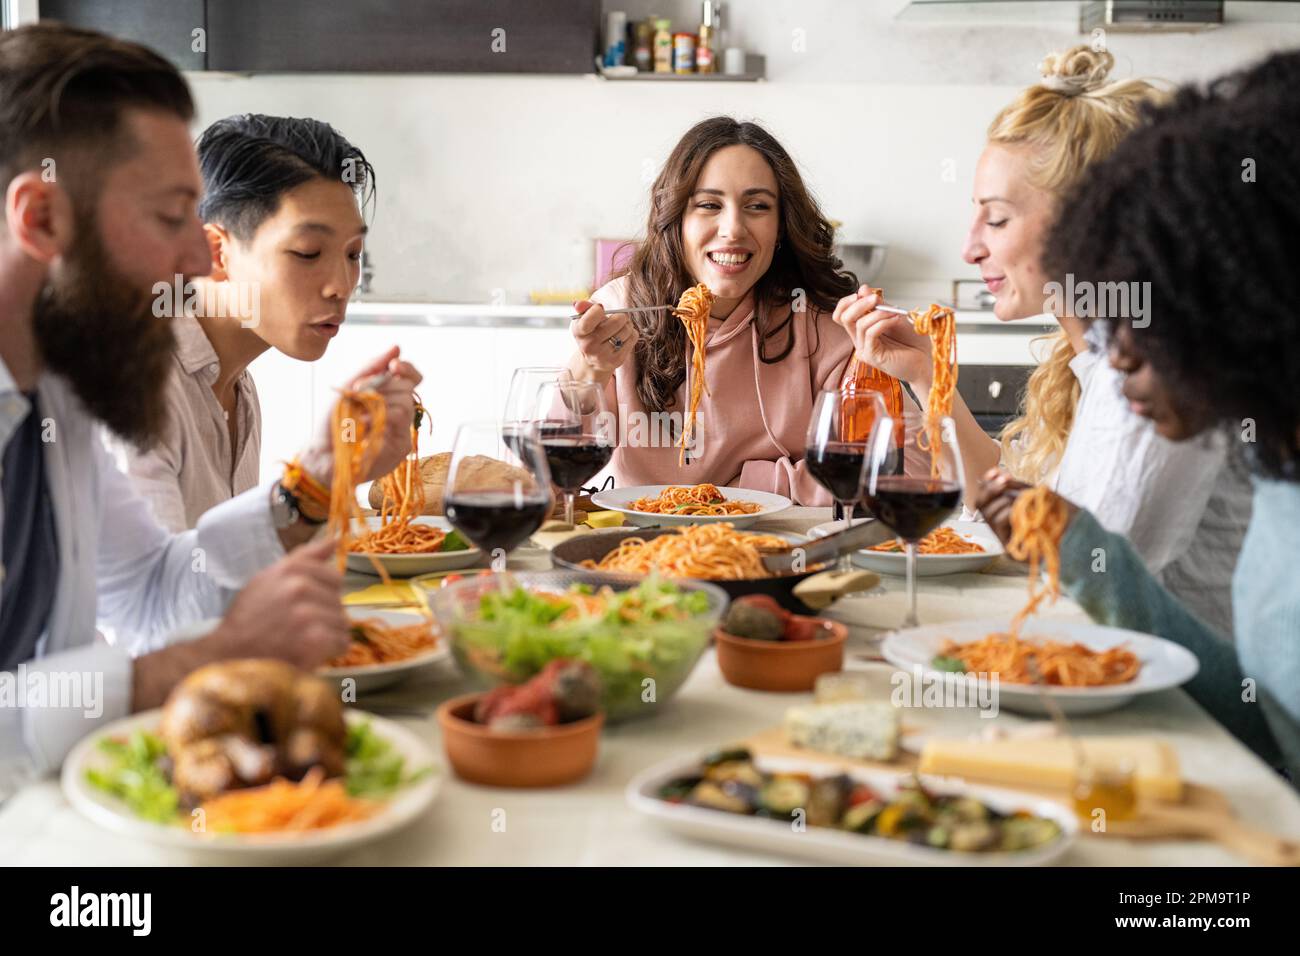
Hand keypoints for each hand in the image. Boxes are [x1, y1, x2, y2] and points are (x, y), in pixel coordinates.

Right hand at [203, 536, 349, 668]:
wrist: (228, 657)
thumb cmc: (247, 620)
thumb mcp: (267, 580)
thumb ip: (303, 559)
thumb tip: (335, 541)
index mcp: (289, 570)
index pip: (334, 577)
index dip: (325, 595)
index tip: (310, 606)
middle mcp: (298, 587)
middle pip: (338, 602)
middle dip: (325, 617)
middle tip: (300, 629)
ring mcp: (307, 612)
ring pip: (342, 622)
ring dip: (328, 635)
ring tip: (303, 642)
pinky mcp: (314, 639)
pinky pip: (341, 642)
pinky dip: (330, 652)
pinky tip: (311, 653)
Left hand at [301, 346, 423, 483]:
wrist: (322, 454)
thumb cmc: (332, 422)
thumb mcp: (349, 387)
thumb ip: (373, 366)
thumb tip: (397, 347)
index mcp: (388, 396)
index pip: (411, 377)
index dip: (407, 368)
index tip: (394, 365)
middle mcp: (398, 411)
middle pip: (408, 387)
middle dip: (384, 385)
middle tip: (358, 393)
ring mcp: (402, 429)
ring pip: (406, 402)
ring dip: (379, 401)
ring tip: (358, 411)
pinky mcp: (402, 445)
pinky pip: (401, 420)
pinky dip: (381, 416)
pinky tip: (363, 422)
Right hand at [571, 300, 637, 376]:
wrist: (592, 359)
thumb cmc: (590, 333)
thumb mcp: (584, 320)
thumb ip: (584, 308)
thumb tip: (578, 304)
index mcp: (579, 332)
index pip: (589, 319)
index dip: (598, 310)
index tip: (600, 309)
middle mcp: (589, 345)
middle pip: (617, 321)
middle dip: (621, 316)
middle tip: (619, 318)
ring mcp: (602, 355)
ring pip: (627, 329)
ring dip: (627, 325)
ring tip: (621, 328)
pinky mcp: (616, 360)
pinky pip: (633, 338)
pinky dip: (632, 334)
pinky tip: (624, 337)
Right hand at [832, 285, 933, 387]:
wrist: (926, 357)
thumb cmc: (912, 340)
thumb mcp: (893, 315)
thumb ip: (878, 305)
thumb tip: (863, 289)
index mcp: (862, 330)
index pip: (841, 315)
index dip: (846, 302)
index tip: (861, 293)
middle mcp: (859, 340)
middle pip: (844, 318)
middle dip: (859, 304)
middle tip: (875, 299)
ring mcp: (864, 349)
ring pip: (860, 325)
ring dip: (878, 313)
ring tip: (894, 312)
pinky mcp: (872, 356)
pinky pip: (871, 334)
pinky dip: (883, 322)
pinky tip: (896, 319)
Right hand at [973, 468, 1077, 547]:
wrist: (1080, 532)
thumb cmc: (1059, 513)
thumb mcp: (1033, 493)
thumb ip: (1013, 486)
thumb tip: (993, 473)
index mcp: (1005, 513)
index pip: (984, 497)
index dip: (987, 483)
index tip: (995, 471)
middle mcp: (1002, 525)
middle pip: (980, 504)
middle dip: (990, 489)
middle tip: (1002, 481)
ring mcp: (1005, 536)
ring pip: (988, 513)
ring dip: (1002, 500)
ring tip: (1021, 501)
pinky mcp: (1010, 547)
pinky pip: (998, 524)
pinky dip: (1008, 512)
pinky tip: (1021, 510)